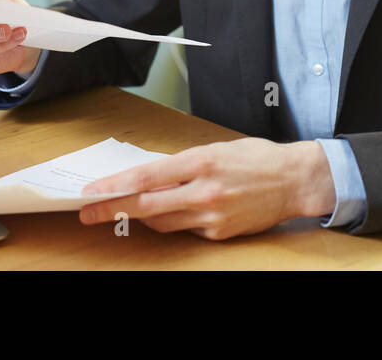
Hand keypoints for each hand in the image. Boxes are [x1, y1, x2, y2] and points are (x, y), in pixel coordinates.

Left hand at [78, 138, 336, 239]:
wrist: (294, 181)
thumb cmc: (257, 158)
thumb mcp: (216, 149)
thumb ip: (182, 163)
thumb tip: (148, 176)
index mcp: (202, 162)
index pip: (147, 177)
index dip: (115, 185)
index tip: (92, 190)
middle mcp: (205, 191)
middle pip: (146, 206)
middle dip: (112, 209)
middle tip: (87, 213)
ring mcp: (212, 216)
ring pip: (162, 222)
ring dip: (140, 216)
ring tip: (124, 210)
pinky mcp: (219, 233)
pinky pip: (185, 229)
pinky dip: (174, 220)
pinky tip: (171, 212)